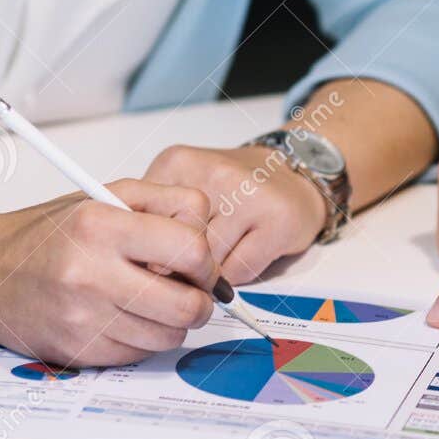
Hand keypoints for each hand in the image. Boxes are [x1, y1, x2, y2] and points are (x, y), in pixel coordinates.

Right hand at [0, 179, 217, 367]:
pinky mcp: (80, 352)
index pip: (190, 248)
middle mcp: (90, 275)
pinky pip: (141, 355)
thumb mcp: (104, 197)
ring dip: (172, 322)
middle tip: (188, 289)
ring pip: (170, 337)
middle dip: (200, 299)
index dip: (205, 258)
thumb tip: (210, 234)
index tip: (196, 260)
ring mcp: (84, 319)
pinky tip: (122, 316)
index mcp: (100, 226)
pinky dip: (143, 338)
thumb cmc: (49, 234)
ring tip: (150, 300)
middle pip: (189, 305)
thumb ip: (165, 203)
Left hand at [146, 144, 327, 284]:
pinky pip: (239, 270)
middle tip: (198, 256)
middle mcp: (214, 174)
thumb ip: (155, 219)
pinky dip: (237, 275)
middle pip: (177, 246)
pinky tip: (245, 252)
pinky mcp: (278, 222)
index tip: (162, 252)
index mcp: (178, 163)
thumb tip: (145, 269)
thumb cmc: (233, 188)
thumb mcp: (182, 188)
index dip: (152, 248)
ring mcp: (249, 196)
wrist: (293, 173)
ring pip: (208, 263)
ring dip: (212, 272)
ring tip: (225, 248)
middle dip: (184, 264)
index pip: (146, 225)